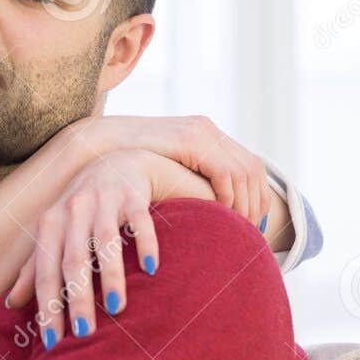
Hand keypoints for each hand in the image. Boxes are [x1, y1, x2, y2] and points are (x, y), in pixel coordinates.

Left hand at [5, 150, 213, 345]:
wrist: (115, 163)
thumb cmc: (78, 209)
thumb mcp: (51, 233)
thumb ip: (32, 267)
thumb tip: (10, 304)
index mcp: (49, 224)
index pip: (45, 271)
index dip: (47, 306)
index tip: (53, 342)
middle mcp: (73, 210)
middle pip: (73, 260)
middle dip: (77, 298)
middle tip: (85, 334)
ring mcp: (103, 201)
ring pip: (105, 242)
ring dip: (111, 276)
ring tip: (116, 308)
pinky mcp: (133, 196)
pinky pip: (139, 221)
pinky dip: (144, 243)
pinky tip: (150, 269)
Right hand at [83, 114, 272, 227]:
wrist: (102, 144)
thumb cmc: (129, 165)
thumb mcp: (167, 169)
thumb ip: (187, 179)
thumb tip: (209, 207)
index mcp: (207, 134)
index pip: (250, 165)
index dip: (257, 194)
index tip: (254, 221)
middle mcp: (209, 129)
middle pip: (253, 168)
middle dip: (256, 201)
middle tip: (252, 229)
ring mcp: (201, 132)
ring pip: (243, 171)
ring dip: (244, 202)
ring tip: (238, 226)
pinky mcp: (190, 141)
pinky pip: (225, 171)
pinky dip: (228, 194)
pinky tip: (221, 211)